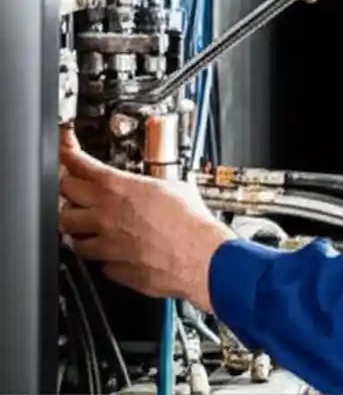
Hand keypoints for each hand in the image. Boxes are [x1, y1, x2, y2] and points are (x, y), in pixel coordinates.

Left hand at [58, 128, 234, 312]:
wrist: (201, 257)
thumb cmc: (192, 224)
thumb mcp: (173, 187)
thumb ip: (148, 186)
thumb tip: (150, 186)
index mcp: (119, 188)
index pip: (77, 164)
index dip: (67, 154)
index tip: (66, 153)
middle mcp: (104, 214)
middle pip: (64, 196)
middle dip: (69, 190)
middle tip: (77, 189)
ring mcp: (105, 242)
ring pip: (69, 232)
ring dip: (77, 226)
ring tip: (89, 224)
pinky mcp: (111, 267)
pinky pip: (95, 259)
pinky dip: (101, 255)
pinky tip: (114, 250)